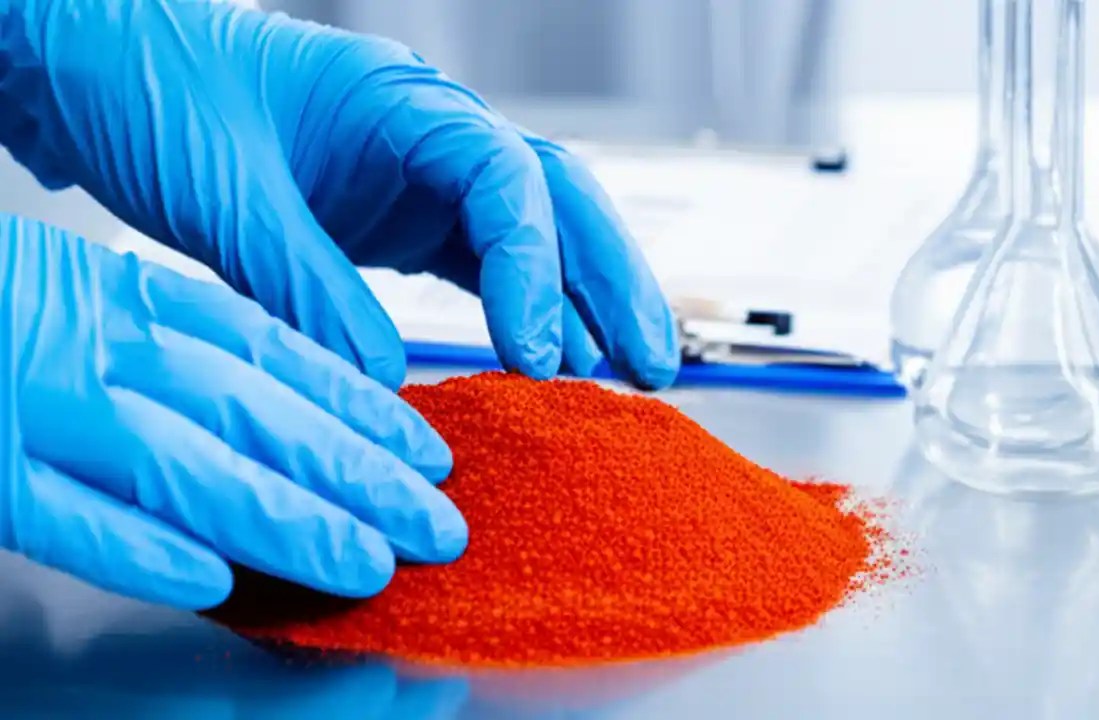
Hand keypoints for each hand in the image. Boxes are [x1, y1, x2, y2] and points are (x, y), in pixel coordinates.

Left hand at [0, 0, 680, 389]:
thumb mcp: (225, 195)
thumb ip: (305, 287)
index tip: (538, 352)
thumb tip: (381, 384)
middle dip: (612, 281)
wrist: (99, 68)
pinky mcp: (403, 220)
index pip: (505, 179)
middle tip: (653, 365)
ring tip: (632, 375)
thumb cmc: (155, 91)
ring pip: (537, 235)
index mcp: (401, 103)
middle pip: (558, 200)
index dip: (535, 267)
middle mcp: (431, 137)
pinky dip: (525, 310)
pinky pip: (487, 264)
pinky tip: (549, 361)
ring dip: (587, 301)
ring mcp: (422, 179)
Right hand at [0, 214, 466, 609]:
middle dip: (353, 476)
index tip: (426, 451)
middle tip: (435, 526)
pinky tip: (212, 582)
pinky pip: (58, 514)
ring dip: (281, 519)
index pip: (270, 353)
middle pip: (249, 412)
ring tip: (366, 561)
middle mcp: (93, 343)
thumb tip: (286, 380)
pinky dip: (137, 548)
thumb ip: (172, 324)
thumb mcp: (83, 280)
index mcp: (124, 294)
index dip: (356, 408)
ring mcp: (30, 402)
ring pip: (178, 466)